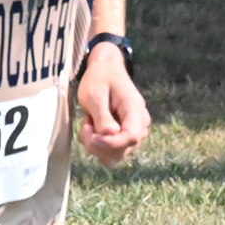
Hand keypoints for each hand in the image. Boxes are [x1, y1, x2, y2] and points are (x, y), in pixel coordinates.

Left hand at [77, 42, 148, 167]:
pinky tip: (91, 128)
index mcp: (135, 110)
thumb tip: (110, 135)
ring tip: (88, 124)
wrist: (105, 69)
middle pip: (122, 150)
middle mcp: (139, 125)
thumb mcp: (95, 96)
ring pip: (114, 155)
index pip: (131, 137)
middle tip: (85, 125)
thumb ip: (103, 117)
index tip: (92, 137)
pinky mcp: (123, 136)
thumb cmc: (100, 79)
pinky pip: (111, 151)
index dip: (110, 143)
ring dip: (96, 145)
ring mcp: (133, 132)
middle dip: (99, 144)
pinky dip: (97, 145)